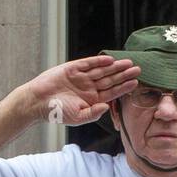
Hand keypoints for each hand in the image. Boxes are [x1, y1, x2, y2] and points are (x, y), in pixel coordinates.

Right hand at [24, 55, 141, 125]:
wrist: (38, 102)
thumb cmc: (57, 112)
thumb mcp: (78, 117)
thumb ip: (93, 113)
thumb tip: (106, 106)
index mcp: (93, 99)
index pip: (112, 92)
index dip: (124, 87)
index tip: (136, 83)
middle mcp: (89, 87)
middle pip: (110, 80)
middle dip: (124, 74)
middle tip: (138, 69)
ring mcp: (82, 77)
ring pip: (102, 70)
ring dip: (115, 67)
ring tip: (128, 63)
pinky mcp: (72, 69)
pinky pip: (88, 63)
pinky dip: (98, 61)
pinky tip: (110, 60)